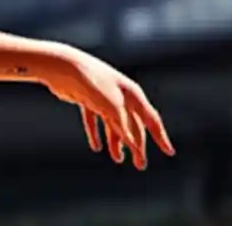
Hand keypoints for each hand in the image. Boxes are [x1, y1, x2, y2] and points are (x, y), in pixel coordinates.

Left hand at [39, 45, 174, 169]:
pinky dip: (96, 133)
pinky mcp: (86, 99)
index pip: (151, 119)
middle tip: (139, 165)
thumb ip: (124, 127)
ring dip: (117, 142)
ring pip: (114, 124)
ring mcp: (103, 97)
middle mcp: (120, 95)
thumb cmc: (91, 83)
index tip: (169, 152)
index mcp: (132, 94)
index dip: (161, 137)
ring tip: (117, 159)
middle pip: (133, 125)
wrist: (63, 67)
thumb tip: (134, 146)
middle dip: (137, 146)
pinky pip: (95, 120)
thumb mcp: (112, 108)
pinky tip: (96, 146)